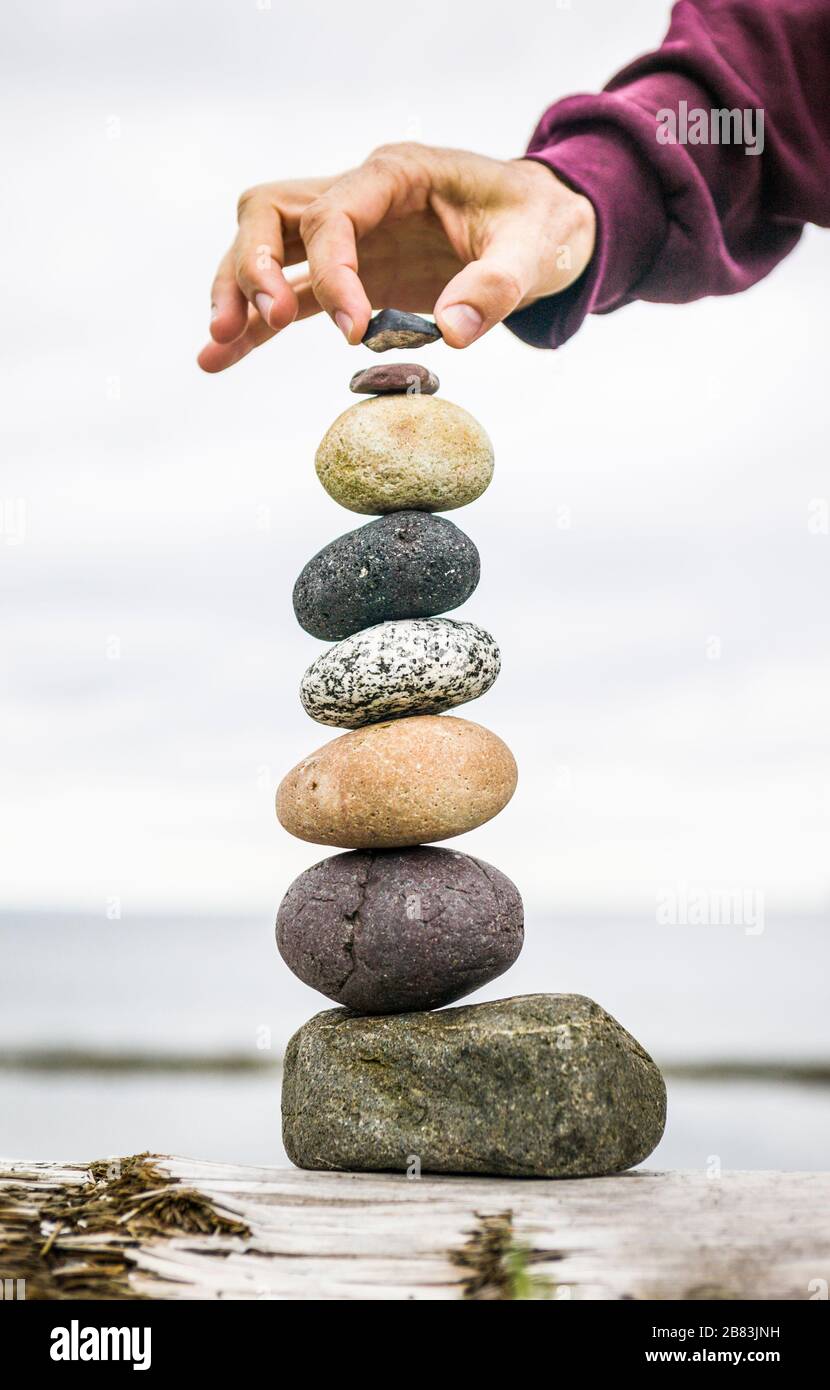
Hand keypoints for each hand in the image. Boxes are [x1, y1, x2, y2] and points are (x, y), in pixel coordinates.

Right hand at [198, 143, 594, 371]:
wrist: (545, 227)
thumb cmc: (540, 225)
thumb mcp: (536, 251)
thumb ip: (497, 288)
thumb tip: (450, 334)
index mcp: (397, 175)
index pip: (333, 214)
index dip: (332, 272)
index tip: (353, 328)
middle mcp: (359, 196)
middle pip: (271, 213)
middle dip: (255, 266)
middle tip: (268, 320)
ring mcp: (348, 235)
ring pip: (264, 247)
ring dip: (237, 292)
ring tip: (219, 347)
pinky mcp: (349, 274)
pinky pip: (288, 294)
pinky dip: (253, 324)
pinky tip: (219, 357)